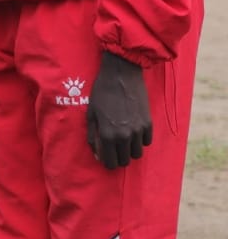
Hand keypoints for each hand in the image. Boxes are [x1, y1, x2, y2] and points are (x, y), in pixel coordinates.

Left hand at [86, 52, 152, 168]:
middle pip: (125, 161)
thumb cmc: (101, 93)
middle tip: (114, 148)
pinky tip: (133, 131)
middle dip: (118, 157)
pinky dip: (140, 140)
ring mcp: (138, 131)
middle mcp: (124, 136)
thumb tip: (97, 154)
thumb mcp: (91, 114)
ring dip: (129, 150)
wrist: (121, 76)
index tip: (106, 157)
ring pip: (137, 154)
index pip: (110, 162)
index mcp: (107, 135)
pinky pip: (146, 142)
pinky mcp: (148, 124)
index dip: (108, 162)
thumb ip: (93, 135)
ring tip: (123, 139)